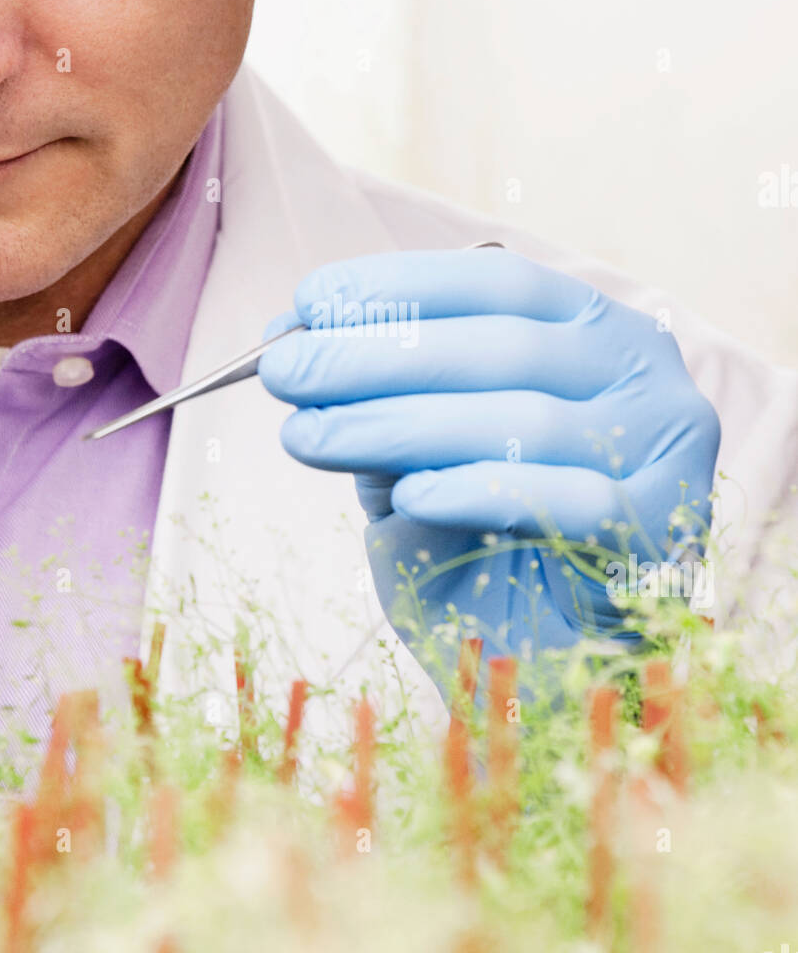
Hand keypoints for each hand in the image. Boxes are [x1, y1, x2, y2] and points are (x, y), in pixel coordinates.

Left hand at [258, 249, 719, 690]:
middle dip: (377, 355)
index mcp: (594, 330)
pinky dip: (480, 490)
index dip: (399, 287)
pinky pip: (565, 499)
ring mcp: (666, 450)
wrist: (557, 670)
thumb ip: (382, 399)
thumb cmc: (487, 551)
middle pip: (503, 346)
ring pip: (526, 418)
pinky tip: (409, 494)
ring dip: (401, 423)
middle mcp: (642, 373)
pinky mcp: (662, 531)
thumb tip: (294, 338)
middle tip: (286, 371)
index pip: (496, 283)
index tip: (309, 303)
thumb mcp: (420, 459)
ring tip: (310, 436)